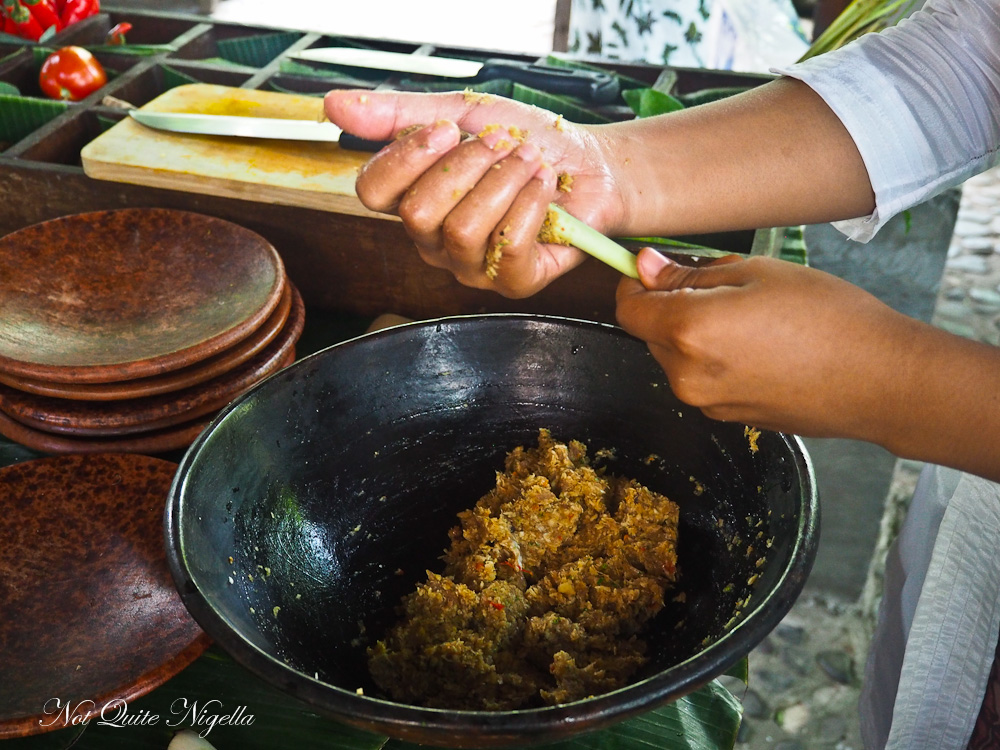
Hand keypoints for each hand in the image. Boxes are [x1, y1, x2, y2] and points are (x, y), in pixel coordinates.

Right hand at [324, 90, 625, 297]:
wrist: (590, 164)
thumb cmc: (525, 142)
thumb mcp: (462, 114)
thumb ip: (399, 114)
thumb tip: (331, 104)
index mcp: (413, 201)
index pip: (372, 192)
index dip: (405, 157)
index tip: (448, 128)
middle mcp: (435, 242)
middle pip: (417, 213)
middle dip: (467, 167)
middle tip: (502, 144)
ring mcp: (473, 267)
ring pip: (462, 230)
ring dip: (505, 182)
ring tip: (529, 163)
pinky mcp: (515, 282)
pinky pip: (508, 247)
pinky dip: (531, 205)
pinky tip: (545, 186)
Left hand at [615, 250, 917, 440]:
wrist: (880, 380)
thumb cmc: (828, 318)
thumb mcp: (756, 273)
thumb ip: (691, 274)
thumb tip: (647, 268)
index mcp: (688, 331)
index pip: (627, 307)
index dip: (634, 283)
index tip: (652, 269)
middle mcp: (687, 375)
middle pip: (650, 333)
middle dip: (670, 306)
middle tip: (720, 286)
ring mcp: (707, 402)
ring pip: (676, 357)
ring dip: (694, 334)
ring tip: (749, 319)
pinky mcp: (727, 417)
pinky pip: (702, 379)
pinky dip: (715, 359)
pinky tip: (760, 347)